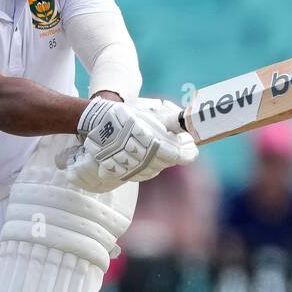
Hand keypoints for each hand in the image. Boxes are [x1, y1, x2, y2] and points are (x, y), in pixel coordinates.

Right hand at [56, 97, 197, 190]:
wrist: (98, 122)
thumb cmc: (126, 116)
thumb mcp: (150, 116)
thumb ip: (171, 124)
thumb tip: (188, 123)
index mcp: (154, 144)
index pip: (180, 156)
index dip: (188, 154)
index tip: (192, 151)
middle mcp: (144, 158)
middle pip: (167, 163)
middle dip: (172, 156)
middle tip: (174, 147)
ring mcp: (132, 167)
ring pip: (153, 171)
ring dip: (158, 163)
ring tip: (156, 153)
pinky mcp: (121, 171)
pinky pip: (139, 175)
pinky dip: (144, 170)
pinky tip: (144, 162)